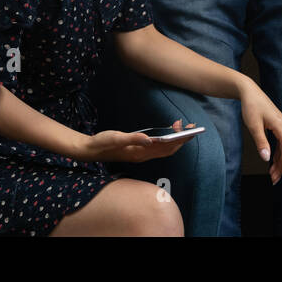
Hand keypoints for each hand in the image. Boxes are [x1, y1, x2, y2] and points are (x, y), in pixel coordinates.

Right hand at [74, 119, 197, 162]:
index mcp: (140, 153)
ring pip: (164, 148)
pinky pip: (157, 147)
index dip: (179, 140)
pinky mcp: (138, 151)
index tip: (189, 131)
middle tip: (191, 126)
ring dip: (175, 138)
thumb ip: (133, 139)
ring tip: (181, 125)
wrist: (90, 150)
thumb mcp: (116, 138)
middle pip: (168, 149)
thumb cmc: (102, 143)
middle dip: (181, 139)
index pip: (166, 148)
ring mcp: (141, 154)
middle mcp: (143, 155)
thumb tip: (150, 139)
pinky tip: (167, 131)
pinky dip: (166, 139)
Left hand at [238, 81, 281, 184]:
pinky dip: (276, 153)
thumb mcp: (253, 126)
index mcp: (280, 126)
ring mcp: (281, 125)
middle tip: (274, 180)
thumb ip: (261, 142)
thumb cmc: (251, 106)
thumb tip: (266, 158)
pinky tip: (272, 161)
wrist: (249, 91)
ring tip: (272, 174)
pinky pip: (280, 142)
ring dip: (278, 161)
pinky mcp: (277, 125)